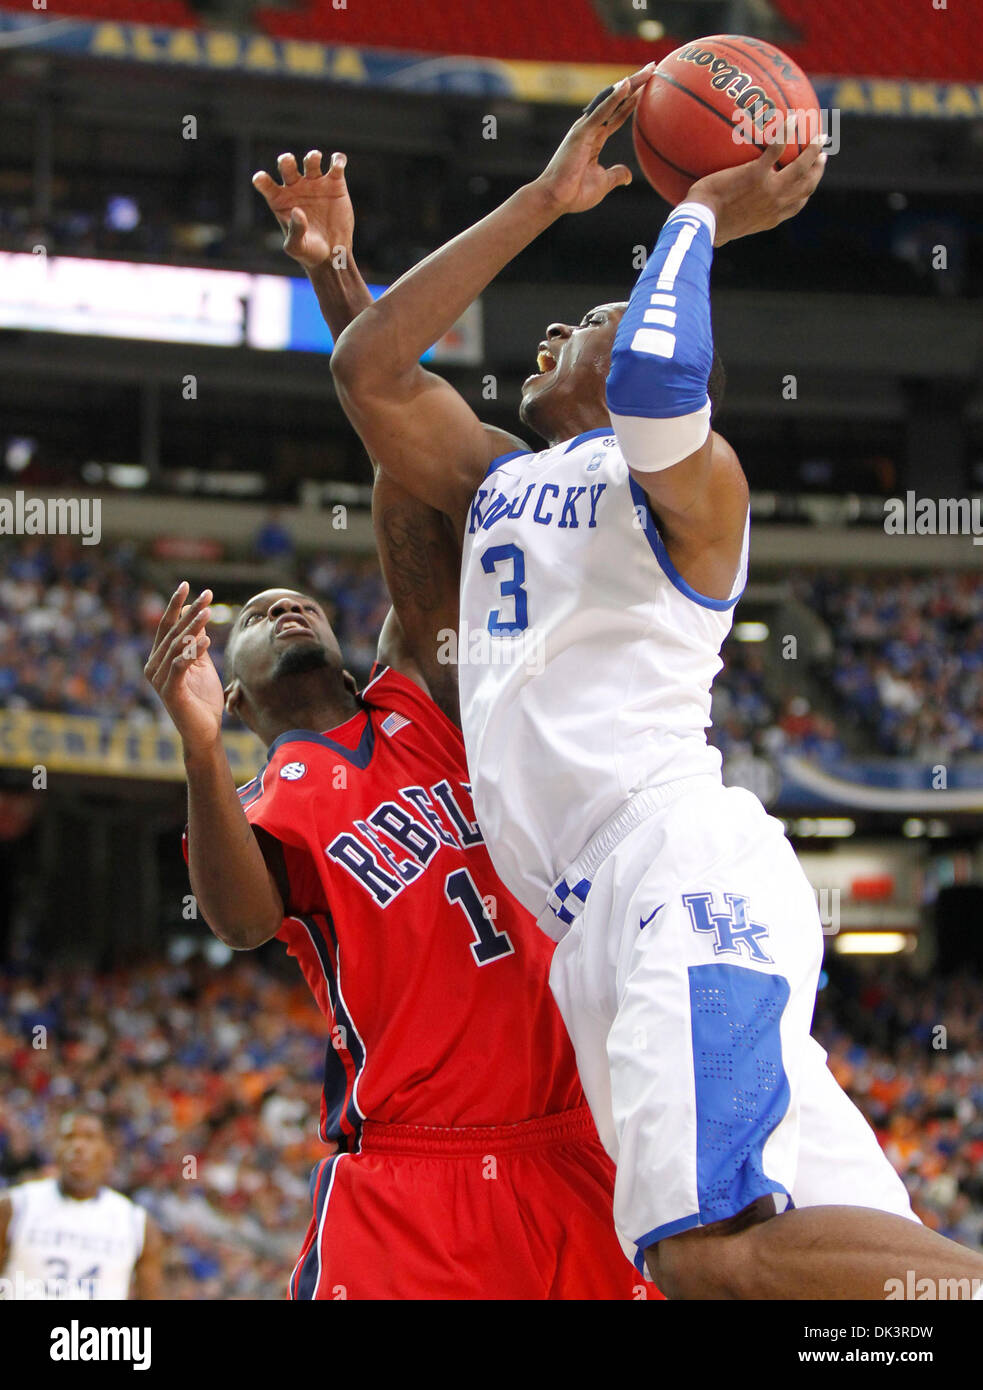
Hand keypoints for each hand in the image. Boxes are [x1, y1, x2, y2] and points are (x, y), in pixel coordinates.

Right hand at [144, 584, 224, 754]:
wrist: (203, 732)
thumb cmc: (202, 699)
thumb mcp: (201, 665)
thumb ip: (196, 644)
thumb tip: (197, 619)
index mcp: (159, 658)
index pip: (167, 625)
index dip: (176, 604)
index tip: (188, 585)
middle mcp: (154, 667)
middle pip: (172, 632)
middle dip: (189, 611)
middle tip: (207, 594)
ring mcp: (160, 680)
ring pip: (176, 646)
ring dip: (193, 627)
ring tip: (208, 612)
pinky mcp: (171, 692)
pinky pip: (180, 666)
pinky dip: (192, 652)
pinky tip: (205, 639)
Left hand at [252, 150, 353, 270]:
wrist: (334, 254)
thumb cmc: (309, 252)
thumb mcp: (297, 247)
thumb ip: (295, 231)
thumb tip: (297, 211)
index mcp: (279, 200)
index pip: (265, 183)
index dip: (261, 179)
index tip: (260, 179)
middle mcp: (296, 188)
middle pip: (287, 165)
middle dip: (286, 161)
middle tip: (289, 162)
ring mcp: (316, 184)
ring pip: (311, 161)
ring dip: (312, 157)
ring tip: (315, 159)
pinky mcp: (336, 184)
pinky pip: (336, 165)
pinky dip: (338, 160)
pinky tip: (338, 164)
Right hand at [533, 65, 654, 214]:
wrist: (555, 199)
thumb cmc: (574, 193)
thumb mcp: (603, 182)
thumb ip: (616, 175)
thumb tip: (628, 176)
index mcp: (595, 138)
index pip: (617, 114)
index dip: (631, 100)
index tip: (646, 87)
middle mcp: (590, 128)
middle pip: (617, 101)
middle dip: (634, 84)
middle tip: (653, 67)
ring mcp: (585, 128)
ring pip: (611, 100)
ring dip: (629, 84)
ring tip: (647, 70)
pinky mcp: (581, 133)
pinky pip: (601, 112)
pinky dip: (613, 98)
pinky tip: (626, 84)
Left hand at [686, 137, 826, 246]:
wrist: (703, 223)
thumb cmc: (706, 228)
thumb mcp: (725, 232)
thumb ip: (730, 227)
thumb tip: (718, 232)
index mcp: (771, 218)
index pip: (797, 204)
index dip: (807, 190)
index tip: (811, 179)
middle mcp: (776, 204)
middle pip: (808, 185)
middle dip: (818, 170)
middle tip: (822, 155)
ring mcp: (769, 189)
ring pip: (802, 167)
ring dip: (814, 150)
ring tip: (819, 136)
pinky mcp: (757, 174)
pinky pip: (777, 149)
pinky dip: (786, 133)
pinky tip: (790, 119)